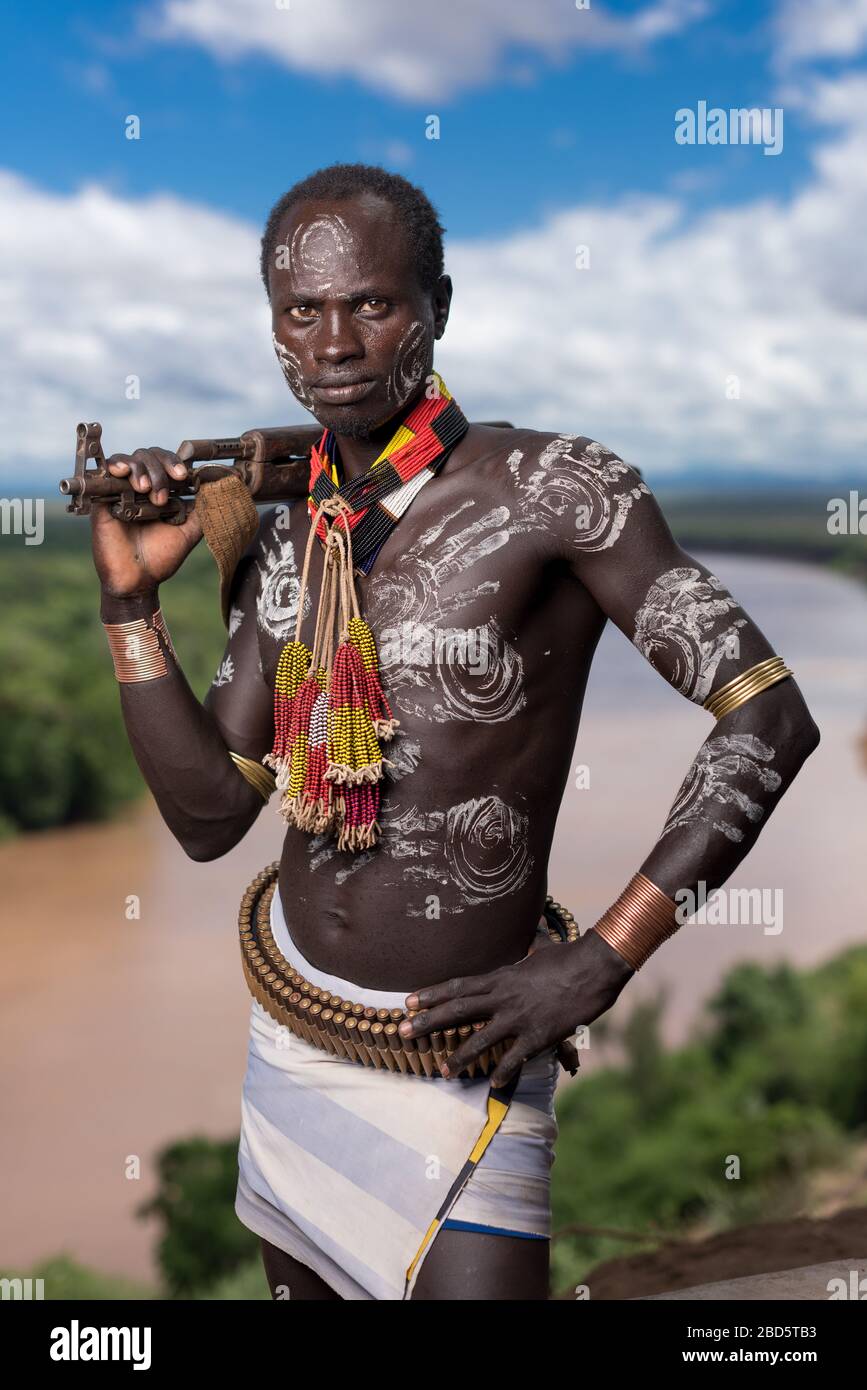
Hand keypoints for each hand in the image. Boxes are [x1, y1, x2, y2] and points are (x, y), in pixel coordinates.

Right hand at [91, 447, 203, 596]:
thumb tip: (214, 488)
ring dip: (139, 469)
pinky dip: (114, 466)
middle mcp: (140, 489)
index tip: (183, 476)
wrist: (138, 581)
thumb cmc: (161, 558)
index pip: (165, 462)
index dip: (174, 462)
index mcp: (160, 491)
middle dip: (158, 470)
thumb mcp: (188, 533)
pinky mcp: (102, 501)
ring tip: (144, 489)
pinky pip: (104, 475)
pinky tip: (122, 471)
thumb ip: (201, 512)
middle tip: (161, 497)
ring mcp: (121, 493)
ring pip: (127, 461)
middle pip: (146, 456)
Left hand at [401, 927, 634, 1087]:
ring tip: (441, 1070)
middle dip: (428, 1021)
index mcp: (502, 977)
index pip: (458, 986)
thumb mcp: (539, 953)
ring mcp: (519, 1017)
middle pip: (458, 1010)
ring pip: (481, 1038)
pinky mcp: (539, 1035)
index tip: (408, 1001)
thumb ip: (527, 953)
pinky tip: (493, 1085)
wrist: (594, 967)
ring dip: (459, 1055)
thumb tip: (530, 938)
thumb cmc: (569, 957)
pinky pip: (515, 1058)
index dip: (432, 994)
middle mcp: (504, 996)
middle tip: (403, 1031)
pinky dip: (504, 1072)